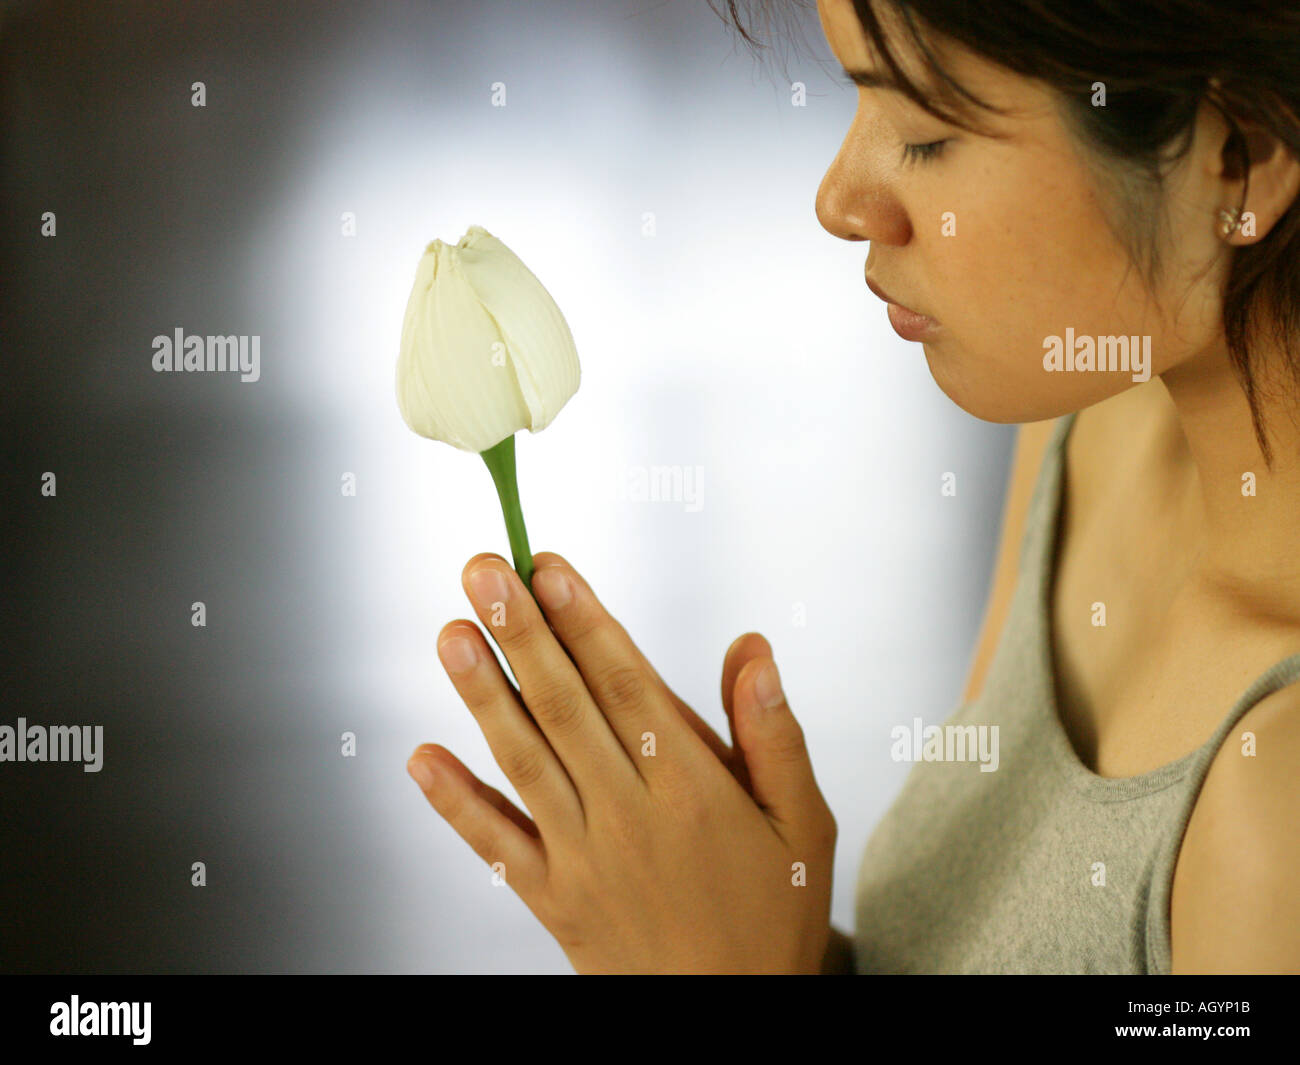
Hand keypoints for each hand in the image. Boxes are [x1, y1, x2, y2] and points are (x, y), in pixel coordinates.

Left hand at [406, 551, 837, 973]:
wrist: (733, 1021)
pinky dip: (456, 803)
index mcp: (692, 790)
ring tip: (452, 634)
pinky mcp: (552, 899)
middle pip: (566, 708)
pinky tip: (422, 758)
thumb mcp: (803, 825)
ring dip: (482, 696)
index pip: (627, 686)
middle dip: (522, 634)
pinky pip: (496, 845)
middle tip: (484, 571)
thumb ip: (775, 735)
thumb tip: (752, 649)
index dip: (585, 622)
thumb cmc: (771, 914)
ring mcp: (583, 860)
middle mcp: (629, 816)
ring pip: (524, 762)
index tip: (549, 568)